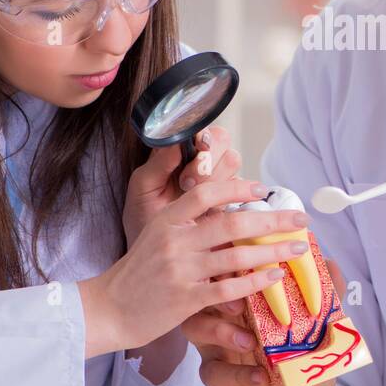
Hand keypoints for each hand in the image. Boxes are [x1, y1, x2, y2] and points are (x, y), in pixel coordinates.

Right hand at [79, 177, 308, 357]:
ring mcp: (180, 270)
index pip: (206, 193)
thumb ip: (188, 222)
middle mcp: (174, 240)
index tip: (265, 189)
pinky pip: (229, 288)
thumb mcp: (156, 235)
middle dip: (272, 219)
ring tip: (297, 248)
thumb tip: (229, 209)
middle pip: (232, 222)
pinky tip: (274, 277)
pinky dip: (256, 281)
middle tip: (300, 219)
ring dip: (273, 250)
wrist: (108, 308)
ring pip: (236, 255)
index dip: (238, 187)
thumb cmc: (138, 272)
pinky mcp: (186, 299)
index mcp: (167, 220)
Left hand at [123, 126, 239, 248]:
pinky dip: (230, 194)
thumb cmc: (144, 219)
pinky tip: (212, 209)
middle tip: (188, 183)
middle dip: (207, 160)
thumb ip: (157, 163)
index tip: (193, 154)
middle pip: (221, 139)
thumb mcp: (142, 190)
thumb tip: (174, 142)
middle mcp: (201, 161)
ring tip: (194, 197)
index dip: (200, 139)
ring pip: (233, 160)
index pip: (199, 129)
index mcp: (178, 152)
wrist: (156, 256)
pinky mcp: (232, 198)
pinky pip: (243, 186)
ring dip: (215, 178)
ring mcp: (218, 179)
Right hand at [180, 258, 346, 385]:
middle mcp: (226, 314)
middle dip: (216, 290)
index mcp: (246, 295)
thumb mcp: (320, 320)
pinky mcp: (220, 377)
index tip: (245, 257)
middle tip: (240, 301)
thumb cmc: (306, 351)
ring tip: (250, 341)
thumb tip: (331, 263)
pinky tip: (260, 376)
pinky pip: (214, 373)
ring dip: (219, 330)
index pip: (228, 269)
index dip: (227, 260)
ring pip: (195, 328)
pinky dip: (237, 373)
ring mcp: (218, 346)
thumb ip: (325, 293)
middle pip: (202, 291)